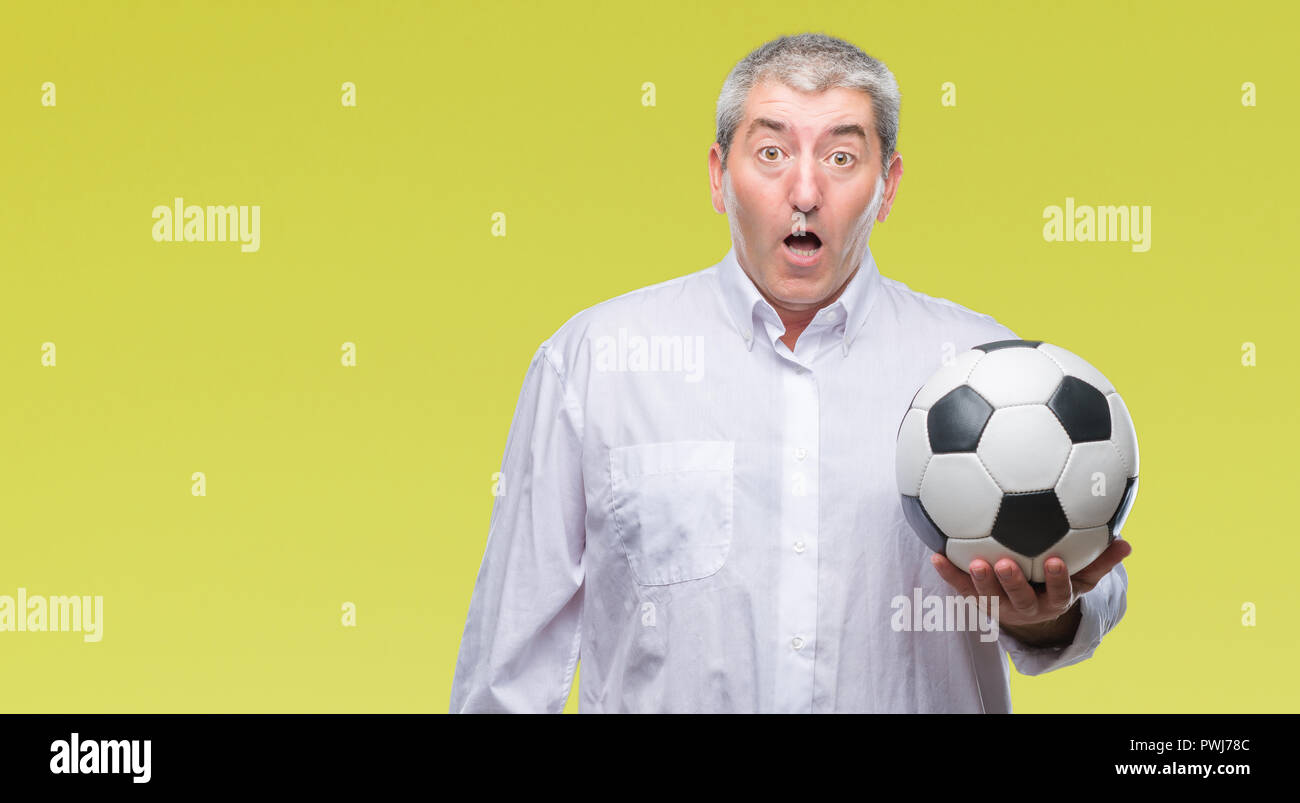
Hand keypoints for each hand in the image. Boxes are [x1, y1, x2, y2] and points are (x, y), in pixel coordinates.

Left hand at [929, 539, 1132, 645]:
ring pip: (989, 598)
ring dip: (980, 581)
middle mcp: (1026, 606)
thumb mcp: (1082, 575)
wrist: (1030, 606)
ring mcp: (1000, 605)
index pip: (1059, 592)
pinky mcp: (977, 600)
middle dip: (1013, 583)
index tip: (1056, 561)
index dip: (1057, 580)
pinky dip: (948, 573)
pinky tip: (935, 553)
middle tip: (1005, 564)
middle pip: (1020, 599)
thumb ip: (1100, 560)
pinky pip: (961, 587)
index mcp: (1053, 599)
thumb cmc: (1057, 581)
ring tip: (974, 561)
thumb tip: (1126, 543)